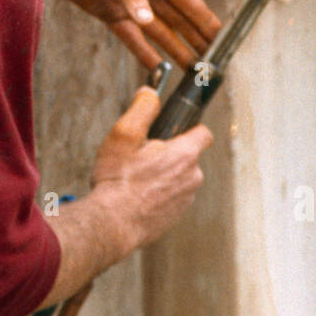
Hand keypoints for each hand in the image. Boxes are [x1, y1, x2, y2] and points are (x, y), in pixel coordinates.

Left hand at [43, 0, 221, 69]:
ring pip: (159, 31)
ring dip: (176, 49)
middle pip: (179, 20)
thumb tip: (148, 22)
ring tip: (193, 70)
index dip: (206, 21)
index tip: (224, 39)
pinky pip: (131, 37)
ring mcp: (129, 2)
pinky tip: (158, 67)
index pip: (189, 1)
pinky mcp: (108, 12)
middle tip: (214, 63)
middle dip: (197, 40)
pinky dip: (144, 52)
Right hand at [90, 87, 211, 249]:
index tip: (173, 129)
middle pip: (188, 156)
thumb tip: (150, 93)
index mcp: (185, 154)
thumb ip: (143, 107)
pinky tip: (136, 195)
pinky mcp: (175, 217)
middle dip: (170, 153)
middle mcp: (192, 177)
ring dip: (163, 175)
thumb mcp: (124, 133)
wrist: (112, 223)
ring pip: (179, 178)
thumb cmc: (118, 178)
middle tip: (142, 155)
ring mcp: (185, 200)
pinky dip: (158, 194)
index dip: (190, 127)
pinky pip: (171, 197)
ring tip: (135, 178)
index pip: (204, 133)